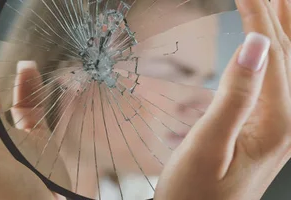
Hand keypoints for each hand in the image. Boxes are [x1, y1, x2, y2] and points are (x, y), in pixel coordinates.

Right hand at [155, 0, 290, 198]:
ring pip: (287, 67)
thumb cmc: (194, 196)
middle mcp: (287, 123)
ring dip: (280, 30)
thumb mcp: (208, 147)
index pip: (272, 56)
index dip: (258, 18)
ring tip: (276, 4)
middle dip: (278, 16)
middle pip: (289, 56)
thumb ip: (235, 96)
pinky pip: (276, 82)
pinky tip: (265, 47)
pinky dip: (272, 54)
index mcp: (276, 124)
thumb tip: (255, 46)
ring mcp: (279, 127)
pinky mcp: (266, 131)